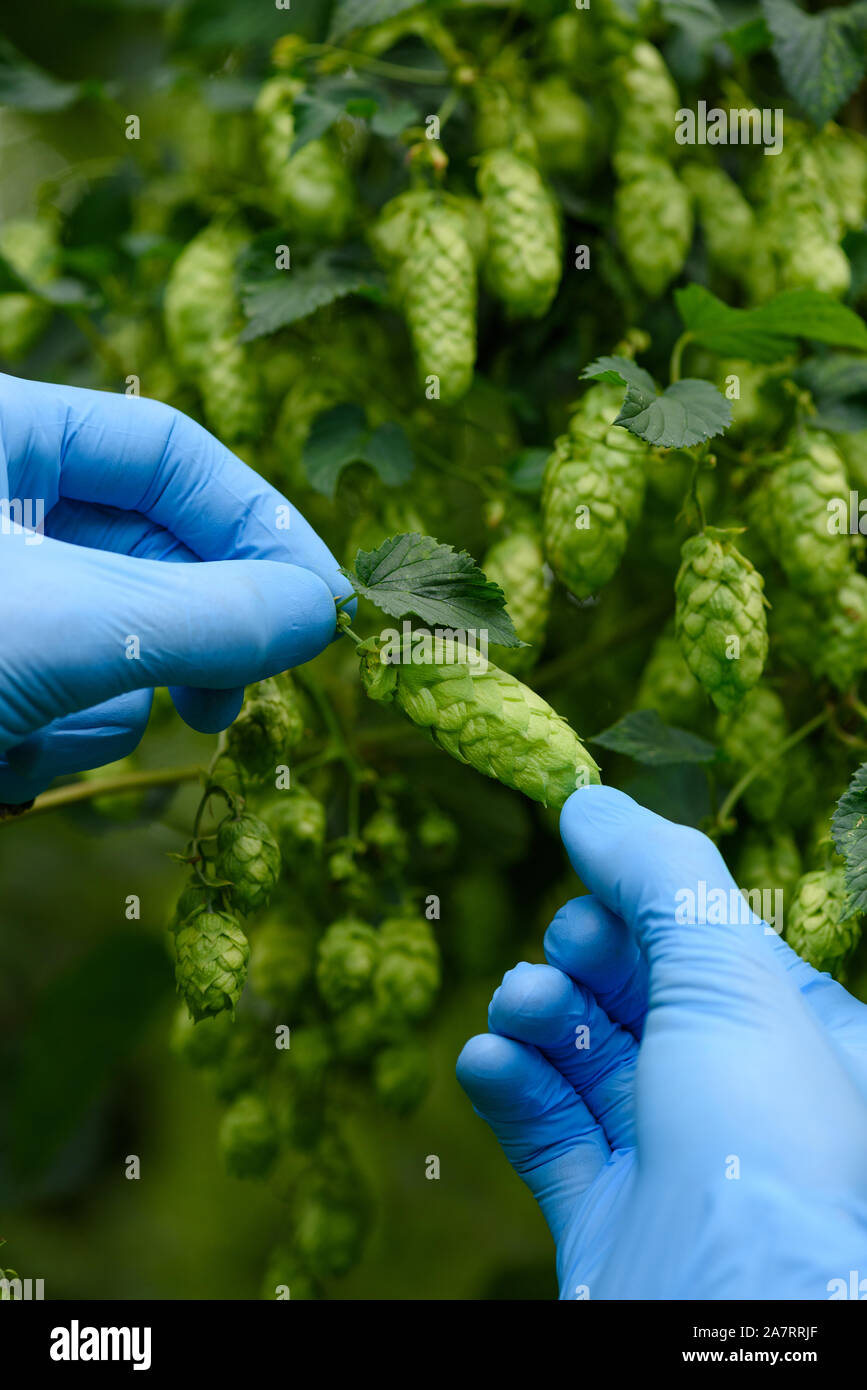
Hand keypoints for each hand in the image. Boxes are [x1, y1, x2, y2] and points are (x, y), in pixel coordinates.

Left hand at [0, 375, 353, 801]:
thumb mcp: (69, 623)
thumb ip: (209, 613)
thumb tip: (321, 612)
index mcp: (1, 432)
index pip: (167, 449)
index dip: (257, 521)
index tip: (322, 602)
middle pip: (150, 554)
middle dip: (188, 639)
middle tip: (225, 701)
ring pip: (110, 643)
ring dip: (97, 708)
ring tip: (30, 732)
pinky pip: (58, 696)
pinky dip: (44, 738)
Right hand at [457, 786, 866, 1298]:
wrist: (729, 1330)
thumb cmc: (764, 1143)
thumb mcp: (727, 975)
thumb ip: (659, 873)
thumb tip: (588, 799)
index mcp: (810, 1044)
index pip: (715, 947)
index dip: (650, 908)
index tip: (591, 877)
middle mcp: (745, 1101)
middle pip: (644, 997)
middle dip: (588, 961)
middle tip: (565, 955)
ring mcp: (674, 1163)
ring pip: (588, 1059)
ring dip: (540, 1016)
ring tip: (520, 1008)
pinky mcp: (608, 1218)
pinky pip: (547, 1133)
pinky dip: (509, 1086)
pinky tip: (486, 1061)